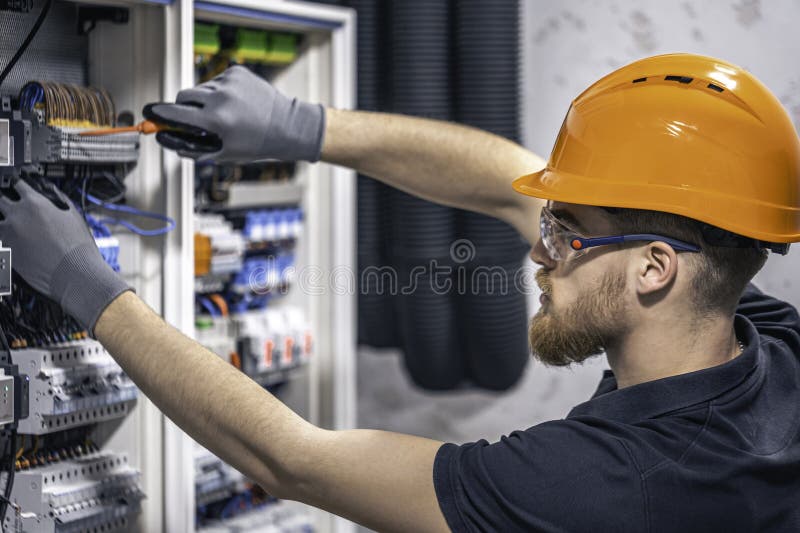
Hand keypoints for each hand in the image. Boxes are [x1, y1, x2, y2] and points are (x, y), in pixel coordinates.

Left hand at [0, 180, 129, 332]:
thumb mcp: (73, 216)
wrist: (73, 274)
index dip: (16, 183)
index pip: (17, 184)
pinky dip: (5, 237)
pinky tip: (15, 240)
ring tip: (12, 225)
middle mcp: (17, 215)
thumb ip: (58, 201)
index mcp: (34, 203)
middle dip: (4, 200)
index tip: (16, 185)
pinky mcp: (5, 251)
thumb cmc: (77, 248)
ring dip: (4, 220)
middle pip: (0, 199)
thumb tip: (51, 195)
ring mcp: (8, 234)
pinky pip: (0, 239)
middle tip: (9, 204)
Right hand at [144, 65, 325, 162]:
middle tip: (191, 118)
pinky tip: (235, 103)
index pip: (176, 114)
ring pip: (200, 88)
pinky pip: (216, 80)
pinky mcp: (237, 71)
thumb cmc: (257, 144)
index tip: (148, 113)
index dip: (159, 115)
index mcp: (217, 120)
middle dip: (182, 107)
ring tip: (225, 114)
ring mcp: (229, 82)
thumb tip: (166, 140)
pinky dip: (219, 91)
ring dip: (203, 100)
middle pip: (183, 96)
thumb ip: (192, 148)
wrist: (287, 126)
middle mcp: (222, 98)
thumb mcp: (224, 152)